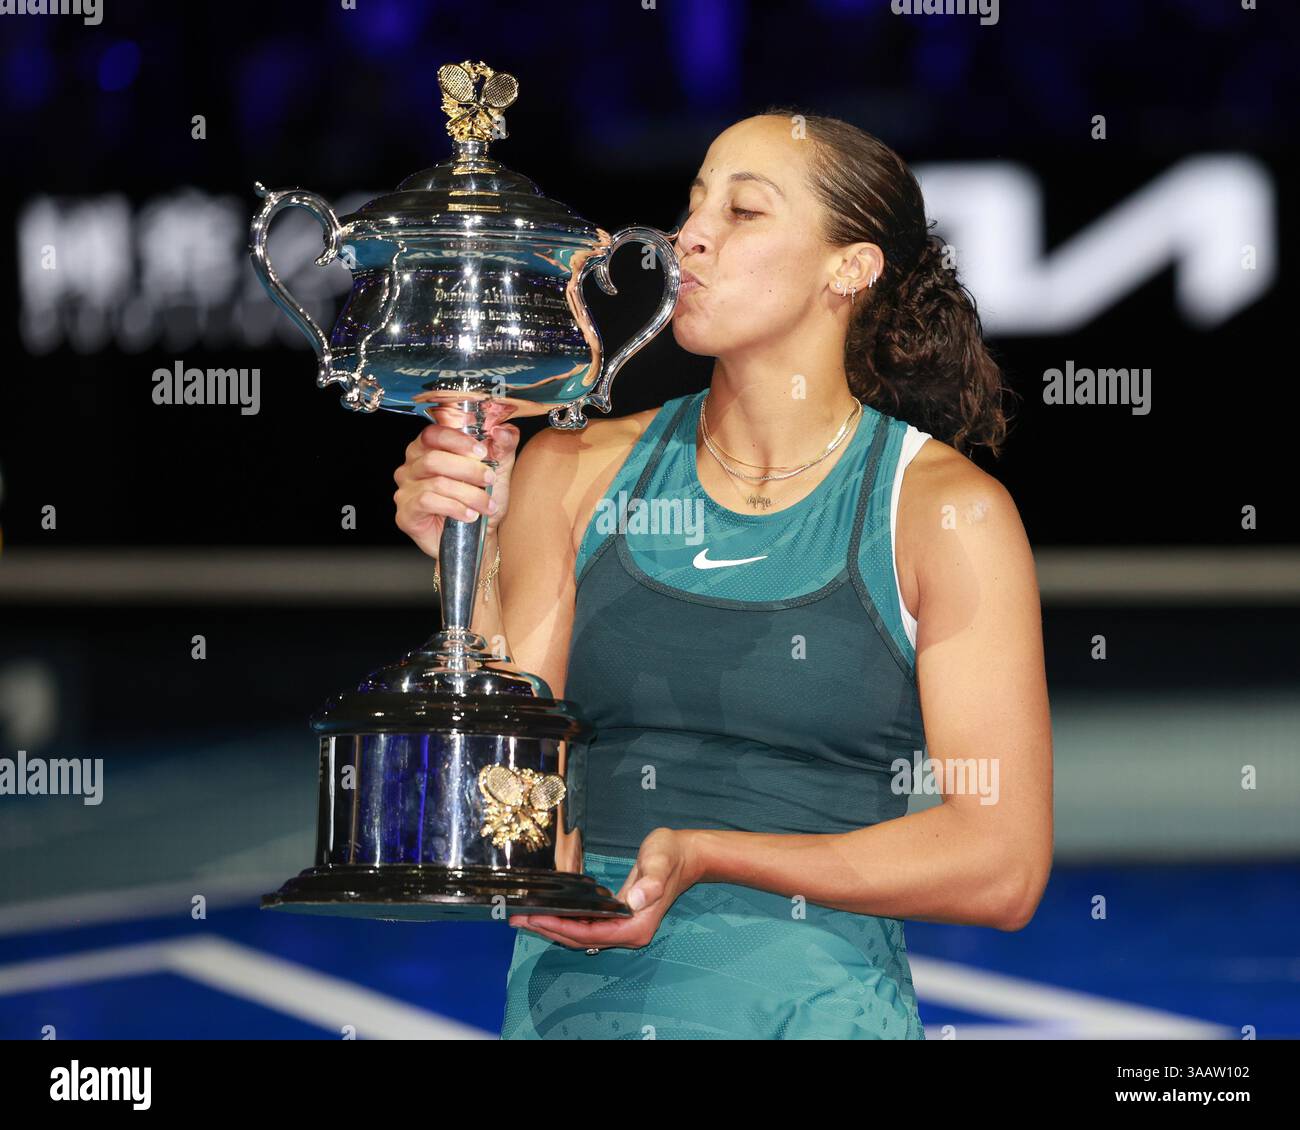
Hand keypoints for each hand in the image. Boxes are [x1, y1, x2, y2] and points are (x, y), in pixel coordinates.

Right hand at [392, 406, 521, 558]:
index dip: (457, 440)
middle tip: (489, 479)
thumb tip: (504, 431)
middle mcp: (411, 467)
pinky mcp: (406, 513)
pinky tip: (469, 515)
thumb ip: (503, 446)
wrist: (480, 538)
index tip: (481, 452)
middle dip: (467, 469)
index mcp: (427, 449)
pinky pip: (427, 502)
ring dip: (467, 493)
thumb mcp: (498, 470)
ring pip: (435, 482)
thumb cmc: (482, 502)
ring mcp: (405, 490)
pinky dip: (454, 507)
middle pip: (433, 459)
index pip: (433, 434)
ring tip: (486, 504)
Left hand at [508, 828, 701, 950]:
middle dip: (549, 929)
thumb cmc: (671, 854)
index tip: (536, 918)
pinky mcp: (621, 919)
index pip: (591, 934)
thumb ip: (652, 880)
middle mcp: (630, 933)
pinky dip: (567, 920)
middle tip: (517, 917)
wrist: (686, 855)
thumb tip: (637, 898)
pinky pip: (588, 926)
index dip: (562, 928)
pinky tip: (550, 911)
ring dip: (554, 926)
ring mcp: (625, 928)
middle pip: (582, 940)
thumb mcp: (660, 860)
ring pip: (582, 935)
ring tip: (525, 916)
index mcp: (637, 925)